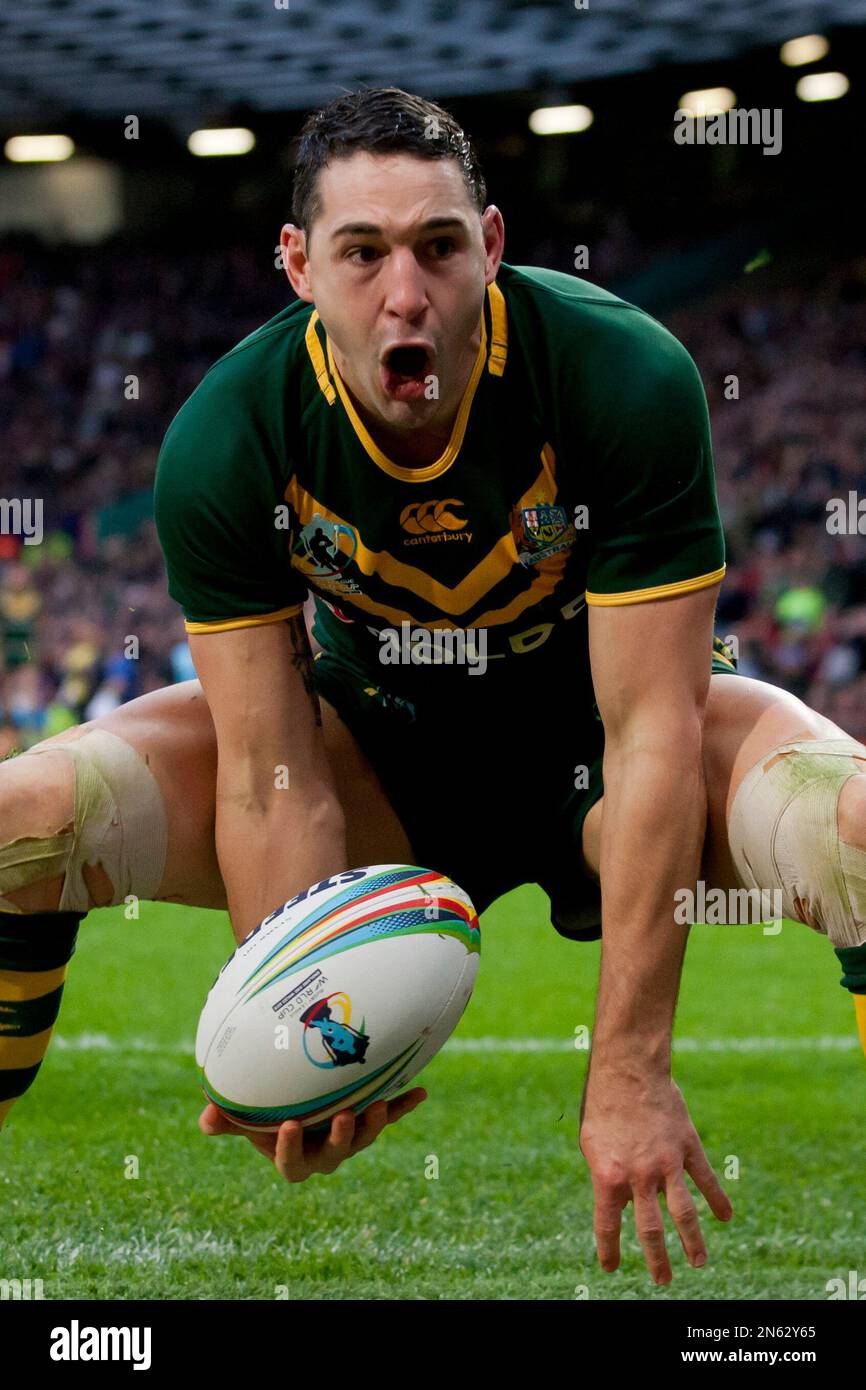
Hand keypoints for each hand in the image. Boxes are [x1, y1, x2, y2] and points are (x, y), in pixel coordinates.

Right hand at [198, 1089, 426, 1180]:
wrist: (292, 1103)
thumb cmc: (263, 1114)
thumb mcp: (243, 1118)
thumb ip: (225, 1120)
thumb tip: (205, 1120)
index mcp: (294, 1157)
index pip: (292, 1162)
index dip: (291, 1149)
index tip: (289, 1125)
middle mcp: (325, 1152)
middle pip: (336, 1154)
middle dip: (342, 1138)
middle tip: (345, 1116)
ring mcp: (349, 1136)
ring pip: (364, 1137)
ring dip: (375, 1123)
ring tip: (381, 1105)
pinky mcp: (367, 1118)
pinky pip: (388, 1113)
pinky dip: (403, 1104)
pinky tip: (421, 1092)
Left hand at [579, 1072, 731, 1283]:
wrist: (628, 1070)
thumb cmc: (603, 1106)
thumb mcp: (592, 1144)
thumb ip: (609, 1174)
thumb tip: (627, 1202)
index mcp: (609, 1176)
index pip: (607, 1225)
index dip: (608, 1250)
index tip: (610, 1268)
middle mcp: (639, 1177)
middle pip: (651, 1229)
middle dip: (657, 1259)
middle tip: (662, 1280)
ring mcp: (666, 1163)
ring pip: (683, 1213)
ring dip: (692, 1241)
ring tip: (698, 1263)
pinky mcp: (687, 1147)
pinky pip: (706, 1179)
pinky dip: (718, 1199)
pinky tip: (725, 1217)